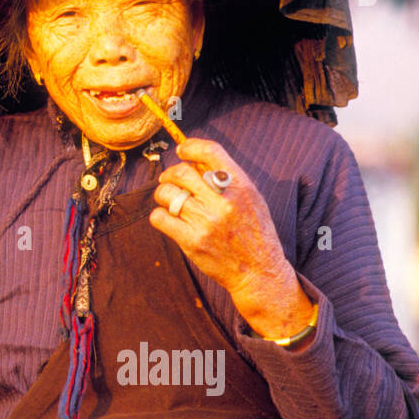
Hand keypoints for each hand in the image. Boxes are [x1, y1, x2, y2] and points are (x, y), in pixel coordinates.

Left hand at [148, 137, 315, 341]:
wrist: (259, 272)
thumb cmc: (254, 232)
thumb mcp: (251, 198)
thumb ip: (226, 178)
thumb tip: (193, 160)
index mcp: (241, 186)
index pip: (210, 152)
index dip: (191, 146)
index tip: (182, 150)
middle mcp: (223, 201)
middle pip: (181, 172)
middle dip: (170, 174)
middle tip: (170, 180)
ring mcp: (206, 222)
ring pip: (167, 194)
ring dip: (164, 195)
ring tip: (171, 201)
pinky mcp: (192, 241)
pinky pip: (160, 218)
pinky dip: (160, 216)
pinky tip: (169, 219)